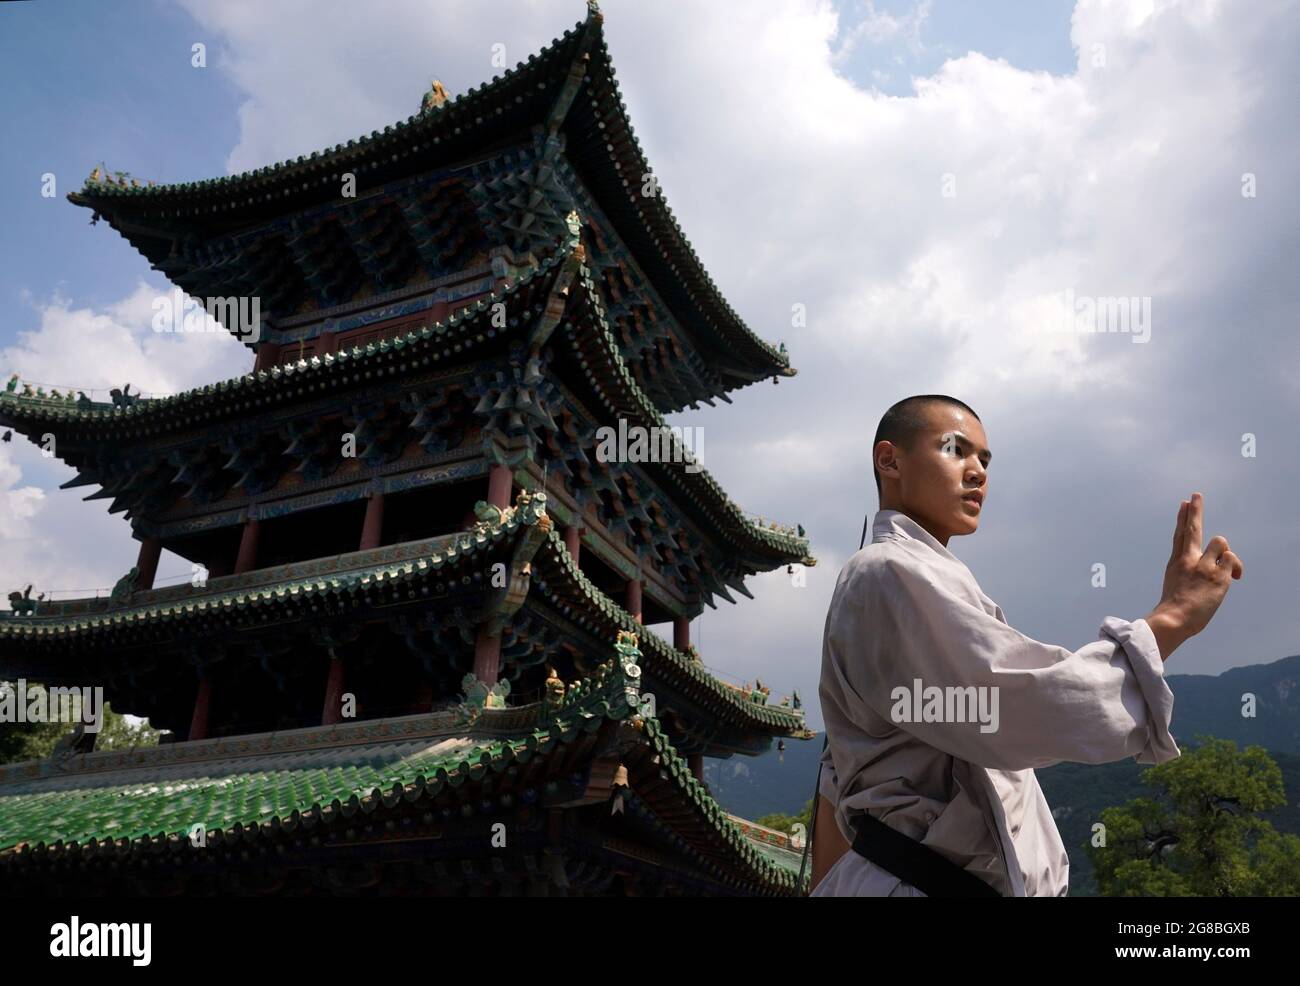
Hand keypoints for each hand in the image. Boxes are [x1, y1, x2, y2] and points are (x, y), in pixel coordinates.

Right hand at [1147, 493, 1242, 654]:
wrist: (1174, 619)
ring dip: (1224, 554)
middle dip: (1195, 511)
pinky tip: (1232, 578)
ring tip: (1222, 572)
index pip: (1180, 536)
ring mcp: (1202, 565)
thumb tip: (1219, 569)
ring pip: (1220, 543)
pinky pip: (1232, 560)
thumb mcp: (1178, 587)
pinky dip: (1235, 568)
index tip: (1184, 504)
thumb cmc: (1176, 611)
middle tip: (1196, 495)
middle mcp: (1188, 560)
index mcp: (1176, 564)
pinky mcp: (1217, 574)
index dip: (1182, 519)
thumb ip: (1194, 573)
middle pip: (1192, 528)